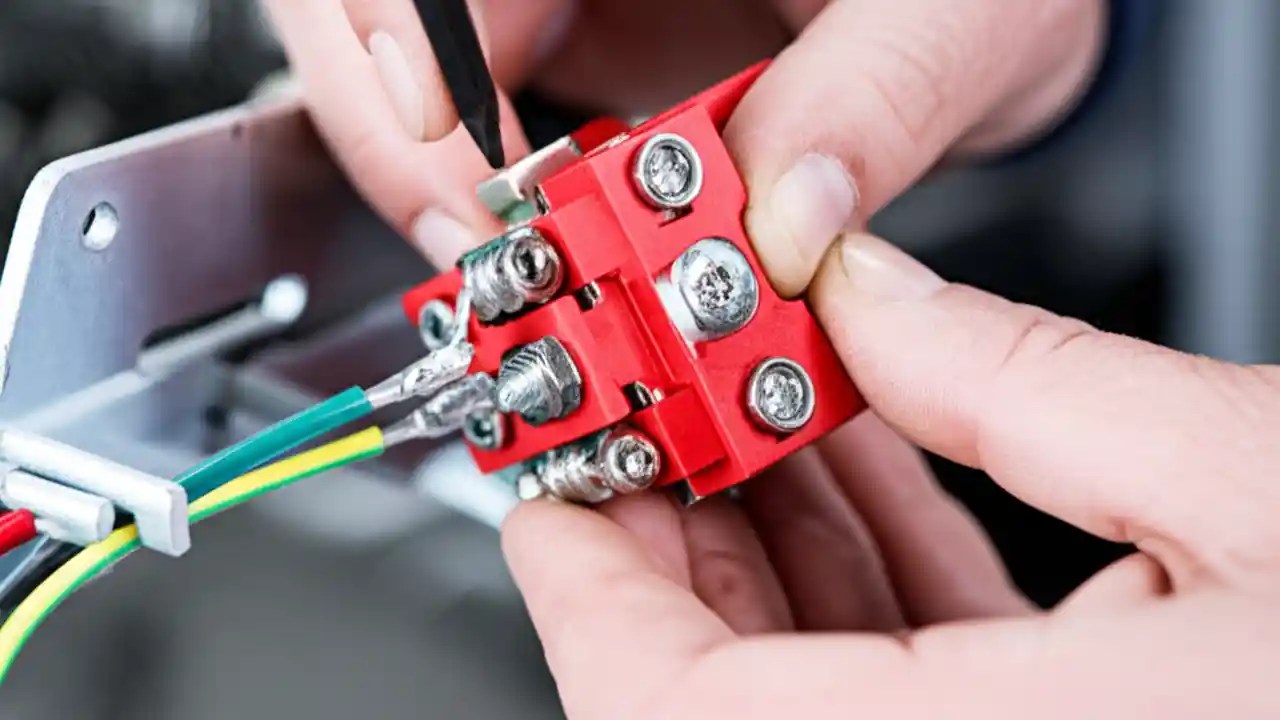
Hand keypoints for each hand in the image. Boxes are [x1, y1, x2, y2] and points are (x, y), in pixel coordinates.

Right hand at [262, 0, 1104, 281]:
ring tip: (534, 258)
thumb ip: (874, 103)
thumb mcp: (965, 12)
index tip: (452, 136)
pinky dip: (501, 208)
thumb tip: (782, 224)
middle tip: (483, 238)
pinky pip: (476, 134)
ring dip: (445, 184)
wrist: (972, 3)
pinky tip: (558, 243)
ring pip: (406, 80)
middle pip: (375, 15)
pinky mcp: (566, 54)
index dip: (402, 31)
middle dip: (403, 133)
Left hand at [503, 234, 1279, 718]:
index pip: (664, 705)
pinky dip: (864, 594)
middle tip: (663, 410)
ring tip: (762, 410)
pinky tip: (869, 477)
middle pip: (712, 698)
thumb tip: (872, 288)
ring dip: (769, 550)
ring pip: (800, 695)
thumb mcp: (1260, 482)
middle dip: (674, 542)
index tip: (563, 470)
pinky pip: (898, 699)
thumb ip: (1022, 377)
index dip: (584, 575)